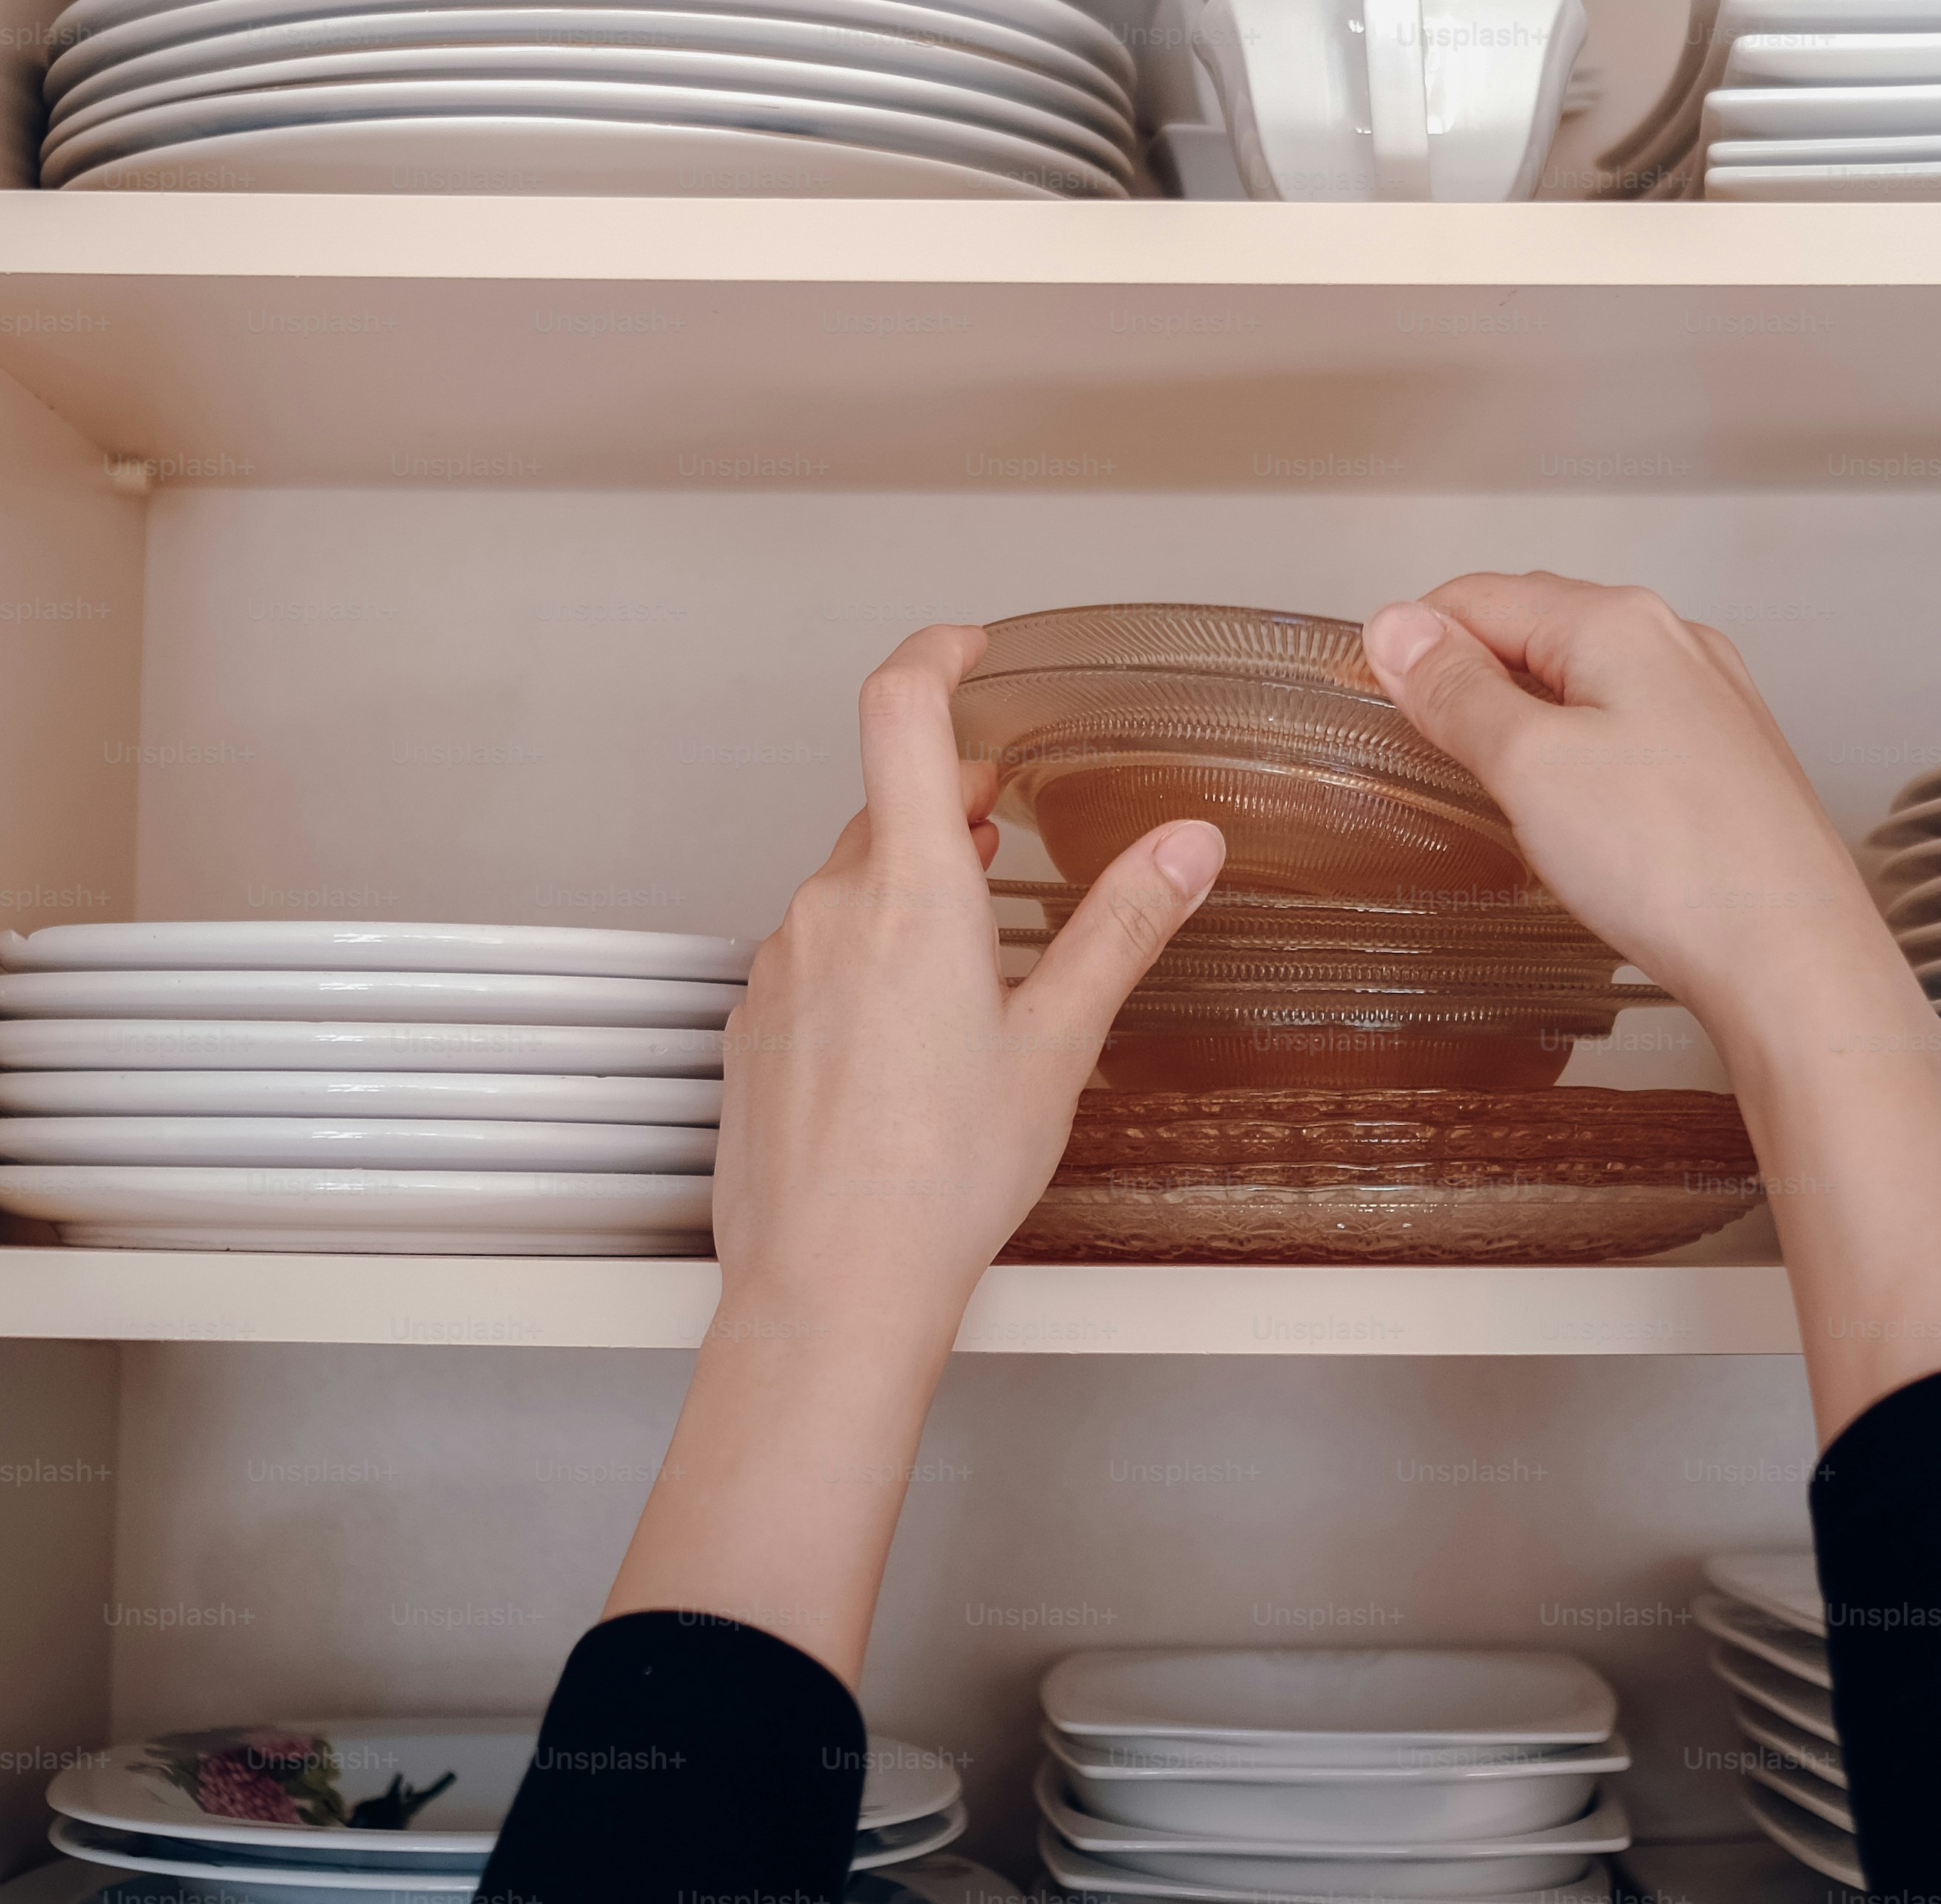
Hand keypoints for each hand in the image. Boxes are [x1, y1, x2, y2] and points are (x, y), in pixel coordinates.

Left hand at [605, 622, 1224, 1684]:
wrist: (829, 1292)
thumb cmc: (942, 1181)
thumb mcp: (1059, 1045)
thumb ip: (1122, 927)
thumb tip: (1187, 842)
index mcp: (911, 895)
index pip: (900, 711)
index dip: (937, 655)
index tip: (973, 649)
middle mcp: (829, 910)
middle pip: (884, 810)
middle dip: (948, 806)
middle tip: (1009, 832)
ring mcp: (780, 966)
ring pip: (849, 888)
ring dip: (908, 894)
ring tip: (972, 967)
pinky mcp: (753, 1024)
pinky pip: (813, 955)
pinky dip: (863, 961)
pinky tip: (907, 1043)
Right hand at [1361, 573, 1940, 1437]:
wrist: (1794, 962)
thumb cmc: (1666, 861)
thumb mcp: (1532, 767)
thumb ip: (1458, 693)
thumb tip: (1395, 626)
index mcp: (1619, 623)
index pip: (1481, 594)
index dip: (1413, 638)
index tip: (1364, 698)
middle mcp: (1676, 645)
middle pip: (1538, 627)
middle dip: (1467, 670)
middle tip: (1410, 741)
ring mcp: (1713, 706)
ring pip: (1587, 681)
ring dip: (1522, 713)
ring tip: (1479, 777)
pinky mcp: (1732, 769)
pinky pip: (1630, 730)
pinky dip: (1577, 750)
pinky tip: (1564, 808)